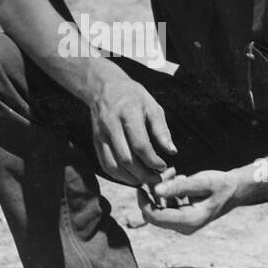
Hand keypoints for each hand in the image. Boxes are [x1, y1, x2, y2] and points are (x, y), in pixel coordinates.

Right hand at [88, 67, 176, 186]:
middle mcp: (111, 126)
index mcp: (128, 113)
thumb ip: (161, 130)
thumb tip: (172, 152)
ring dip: (131, 178)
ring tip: (145, 180)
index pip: (140, 145)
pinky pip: (105, 165)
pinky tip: (131, 177)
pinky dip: (119, 176)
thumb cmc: (132, 96)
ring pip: (113, 166)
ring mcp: (101, 135)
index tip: (163, 166)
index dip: (153, 160)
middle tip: (157, 178)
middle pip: (126, 159)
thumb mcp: (151, 106)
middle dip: (144, 174)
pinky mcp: (96, 142)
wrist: (103, 87)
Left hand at [138, 170, 238, 234]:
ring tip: (175, 172)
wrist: (235, 190)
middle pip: (154, 213)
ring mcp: (183, 223)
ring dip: (162, 189)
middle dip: (154, 192)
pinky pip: (167, 205)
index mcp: (188, 221)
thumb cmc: (221, 184)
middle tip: (166, 173)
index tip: (140, 185)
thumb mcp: (201, 182)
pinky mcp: (182, 217)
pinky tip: (180, 179)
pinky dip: (169, 191)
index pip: (154, 217)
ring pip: (160, 207)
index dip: (143, 202)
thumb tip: (155, 189)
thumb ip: (179, 186)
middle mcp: (184, 227)